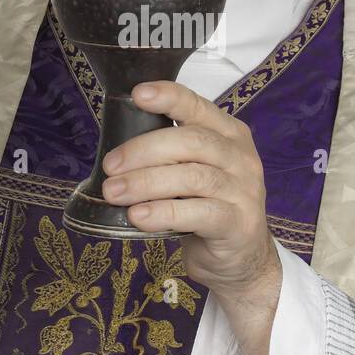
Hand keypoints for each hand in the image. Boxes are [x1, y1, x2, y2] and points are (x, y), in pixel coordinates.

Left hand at [101, 81, 281, 354]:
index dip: (169, 97)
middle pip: (192, 142)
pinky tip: (138, 216)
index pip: (199, 107)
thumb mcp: (192, 173)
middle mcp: (241, 157)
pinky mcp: (239, 224)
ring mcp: (244, 190)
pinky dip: (163, 212)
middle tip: (110, 166)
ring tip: (114, 192)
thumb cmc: (207, 207)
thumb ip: (169, 157)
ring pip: (193, 177)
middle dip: (144, 150)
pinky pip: (199, 213)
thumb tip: (116, 151)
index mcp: (229, 134)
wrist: (240, 259)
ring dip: (147, 182)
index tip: (137, 95)